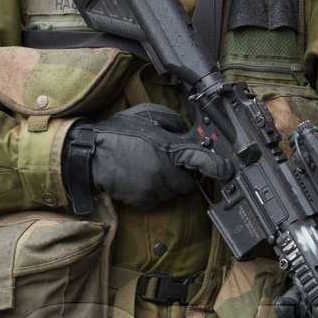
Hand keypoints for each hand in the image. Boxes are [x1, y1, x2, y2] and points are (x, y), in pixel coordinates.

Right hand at [63, 104, 230, 211]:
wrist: (89, 155)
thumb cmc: (117, 133)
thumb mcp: (148, 116)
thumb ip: (173, 123)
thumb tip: (187, 134)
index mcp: (167, 148)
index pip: (200, 159)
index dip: (217, 167)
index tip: (227, 171)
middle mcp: (164, 172)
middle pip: (189, 180)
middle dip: (186, 172)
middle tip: (171, 161)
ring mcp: (154, 189)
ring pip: (175, 190)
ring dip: (170, 181)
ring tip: (150, 166)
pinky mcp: (143, 201)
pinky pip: (159, 198)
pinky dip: (155, 190)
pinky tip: (140, 176)